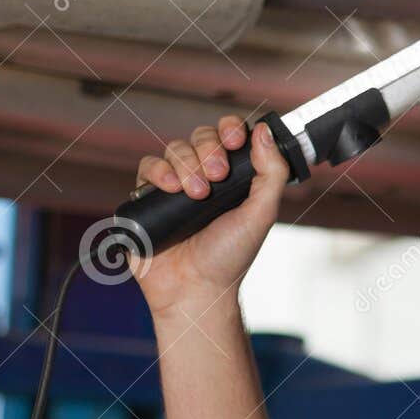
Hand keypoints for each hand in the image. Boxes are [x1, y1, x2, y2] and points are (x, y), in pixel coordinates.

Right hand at [130, 115, 298, 317]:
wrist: (195, 289)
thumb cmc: (230, 259)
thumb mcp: (261, 215)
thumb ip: (271, 173)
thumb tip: (265, 132)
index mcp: (232, 179)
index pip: (229, 136)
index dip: (230, 129)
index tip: (235, 140)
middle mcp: (203, 178)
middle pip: (200, 137)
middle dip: (209, 150)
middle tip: (217, 176)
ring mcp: (174, 186)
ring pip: (175, 149)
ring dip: (187, 164)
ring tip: (197, 194)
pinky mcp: (148, 198)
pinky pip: (148, 166)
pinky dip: (159, 171)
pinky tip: (171, 188)